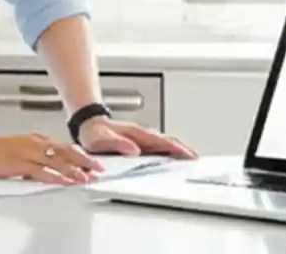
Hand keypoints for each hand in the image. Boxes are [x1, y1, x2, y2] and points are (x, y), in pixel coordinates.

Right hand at [0, 132, 103, 184]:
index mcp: (35, 139)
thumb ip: (33, 157)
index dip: (80, 155)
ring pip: (57, 161)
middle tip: (99, 168)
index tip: (93, 162)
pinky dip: (55, 176)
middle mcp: (34, 143)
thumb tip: (48, 168)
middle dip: (84, 160)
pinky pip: (41, 171)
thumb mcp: (17, 150)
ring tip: (87, 177)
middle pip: (65, 151)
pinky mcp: (17, 163)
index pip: (63, 147)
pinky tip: (65, 180)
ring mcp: (26, 152)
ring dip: (74, 170)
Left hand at [77, 118, 197, 159]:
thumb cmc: (95, 133)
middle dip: (183, 149)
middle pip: (168, 141)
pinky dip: (169, 151)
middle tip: (196, 159)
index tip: (188, 155)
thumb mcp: (103, 140)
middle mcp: (142, 135)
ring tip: (190, 159)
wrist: (89, 125)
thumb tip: (134, 150)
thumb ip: (118, 144)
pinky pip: (159, 146)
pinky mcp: (140, 143)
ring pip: (165, 143)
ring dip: (178, 150)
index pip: (161, 141)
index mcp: (137, 133)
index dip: (176, 148)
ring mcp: (142, 138)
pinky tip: (173, 158)